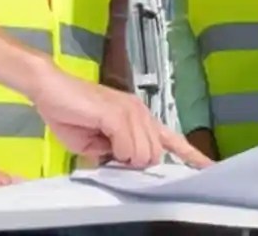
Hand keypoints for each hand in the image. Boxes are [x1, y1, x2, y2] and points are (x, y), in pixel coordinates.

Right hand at [29, 68, 213, 169]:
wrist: (49, 88)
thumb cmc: (69, 113)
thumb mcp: (95, 144)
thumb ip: (115, 152)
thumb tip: (127, 162)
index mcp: (138, 117)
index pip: (171, 139)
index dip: (190, 155)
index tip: (208, 168)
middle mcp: (140, 111)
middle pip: (154, 155)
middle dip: (132, 162)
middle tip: (106, 149)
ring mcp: (131, 111)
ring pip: (144, 154)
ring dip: (120, 157)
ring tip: (99, 138)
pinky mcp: (118, 113)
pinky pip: (128, 147)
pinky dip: (114, 151)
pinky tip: (100, 136)